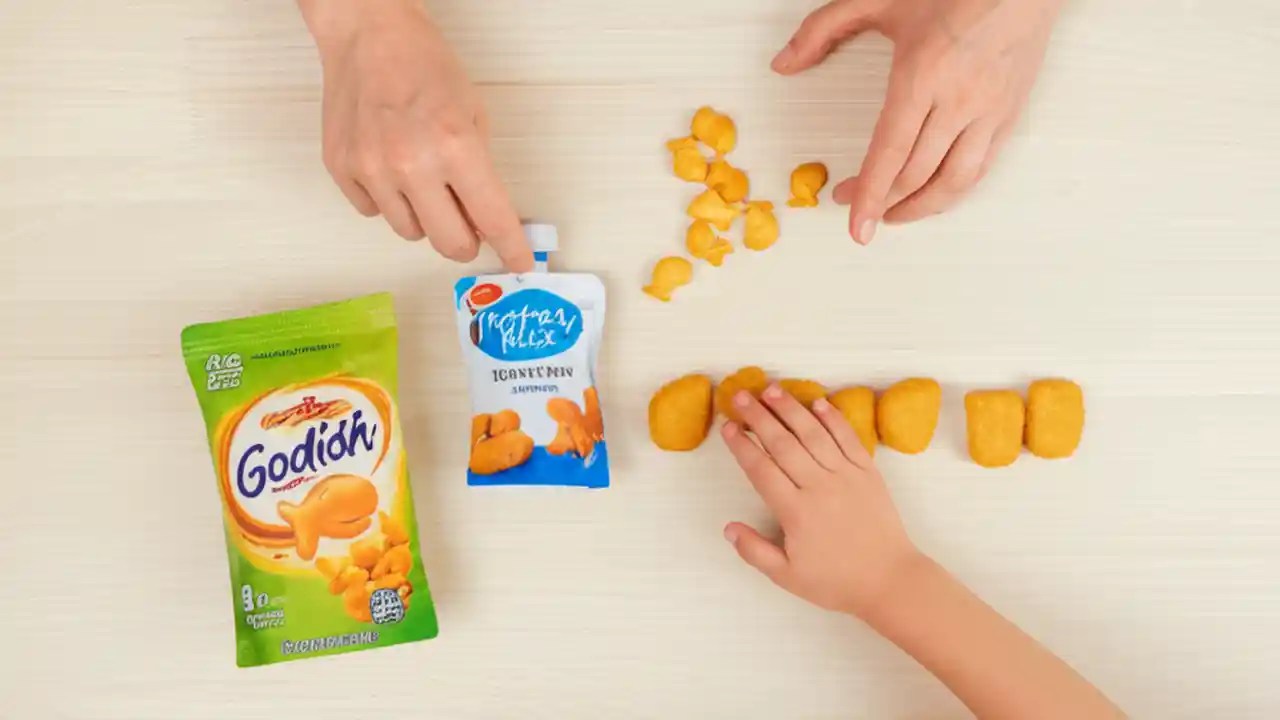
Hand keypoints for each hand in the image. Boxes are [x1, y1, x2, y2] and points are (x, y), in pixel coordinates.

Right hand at [299, 0, 532, 270]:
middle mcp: (411, 164)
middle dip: (465, 241)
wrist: (368, 36)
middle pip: (449, 243)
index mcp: (455, 146)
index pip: (492, 218)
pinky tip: (390, 166)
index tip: (518, 262)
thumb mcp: (474, 114)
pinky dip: (388, 200)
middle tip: (468, 227)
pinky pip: (373, 212)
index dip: (510, 248)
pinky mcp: (341, 170)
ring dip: (424, 217)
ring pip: (410, 232)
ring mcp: (371, 169)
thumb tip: (485, 223)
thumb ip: (481, 173)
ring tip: (422, 178)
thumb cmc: (427, 68)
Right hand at [721, 384, 922, 618]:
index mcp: (796, 512)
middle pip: (783, 443)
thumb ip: (754, 551)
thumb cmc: (836, 582)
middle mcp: (819, 487)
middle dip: (759, 417)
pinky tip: (818, 403)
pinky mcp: (868, 473)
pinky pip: (848, 439)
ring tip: (772, 389)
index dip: (742, 446)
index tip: (728, 427)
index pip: (761, 469)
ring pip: (814, 434)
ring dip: (791, 409)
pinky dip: (833, 419)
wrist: (890, 581)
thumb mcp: (787, 577)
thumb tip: (728, 527)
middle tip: (741, 396)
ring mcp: (846, 476)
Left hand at [773, 0, 1062, 241]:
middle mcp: (959, 100)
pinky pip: (982, 167)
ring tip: (894, 214)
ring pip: (955, 181)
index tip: (856, 225)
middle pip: (917, 174)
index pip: (891, 153)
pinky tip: (934, 193)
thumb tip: (783, 64)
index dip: (870, 195)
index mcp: (923, 75)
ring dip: (921, 208)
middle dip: (883, 202)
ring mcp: (989, 111)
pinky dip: (955, 190)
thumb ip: (822, 29)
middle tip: (857, 209)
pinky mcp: (1009, 114)